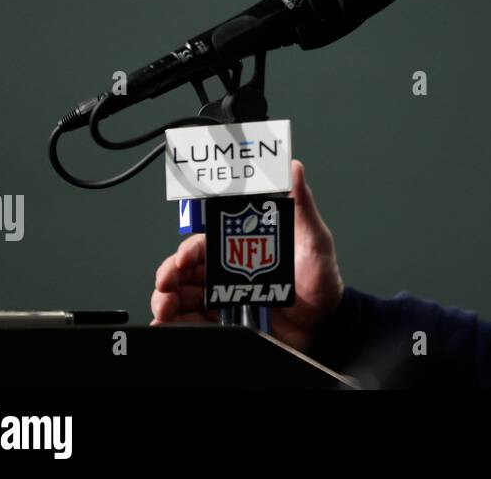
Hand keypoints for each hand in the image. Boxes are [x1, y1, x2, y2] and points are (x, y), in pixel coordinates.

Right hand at [150, 159, 344, 353]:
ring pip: (182, 297)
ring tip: (163, 307)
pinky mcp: (225, 325)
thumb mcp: (314, 239)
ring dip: (166, 300)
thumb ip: (302, 206)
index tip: (183, 257)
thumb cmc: (321, 278)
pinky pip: (192, 324)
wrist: (327, 322)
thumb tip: (294, 167)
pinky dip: (176, 325)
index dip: (188, 250)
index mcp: (241, 249)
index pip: (204, 245)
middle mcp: (227, 273)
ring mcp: (224, 300)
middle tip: (166, 283)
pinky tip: (169, 325)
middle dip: (168, 275)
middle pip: (184, 272)